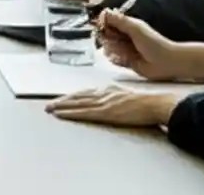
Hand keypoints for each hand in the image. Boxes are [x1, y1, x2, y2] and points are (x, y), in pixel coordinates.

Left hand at [45, 86, 182, 127]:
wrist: (154, 104)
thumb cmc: (147, 103)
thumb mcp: (128, 95)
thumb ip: (117, 97)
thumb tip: (112, 102)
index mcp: (109, 89)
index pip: (86, 92)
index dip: (73, 95)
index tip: (63, 98)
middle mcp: (102, 93)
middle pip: (78, 96)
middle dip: (63, 100)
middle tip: (50, 104)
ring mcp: (102, 102)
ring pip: (77, 103)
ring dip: (62, 106)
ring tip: (50, 109)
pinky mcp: (104, 112)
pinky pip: (82, 113)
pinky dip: (69, 113)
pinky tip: (60, 114)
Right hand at [96, 10, 188, 81]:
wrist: (165, 62)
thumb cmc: (153, 43)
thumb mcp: (135, 28)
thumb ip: (119, 20)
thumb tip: (103, 12)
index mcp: (126, 25)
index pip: (107, 22)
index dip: (103, 26)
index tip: (103, 29)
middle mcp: (124, 36)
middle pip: (105, 36)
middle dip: (109, 40)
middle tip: (119, 43)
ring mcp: (124, 49)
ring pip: (108, 48)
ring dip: (115, 51)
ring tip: (127, 53)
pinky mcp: (125, 61)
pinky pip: (113, 60)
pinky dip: (118, 60)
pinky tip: (126, 60)